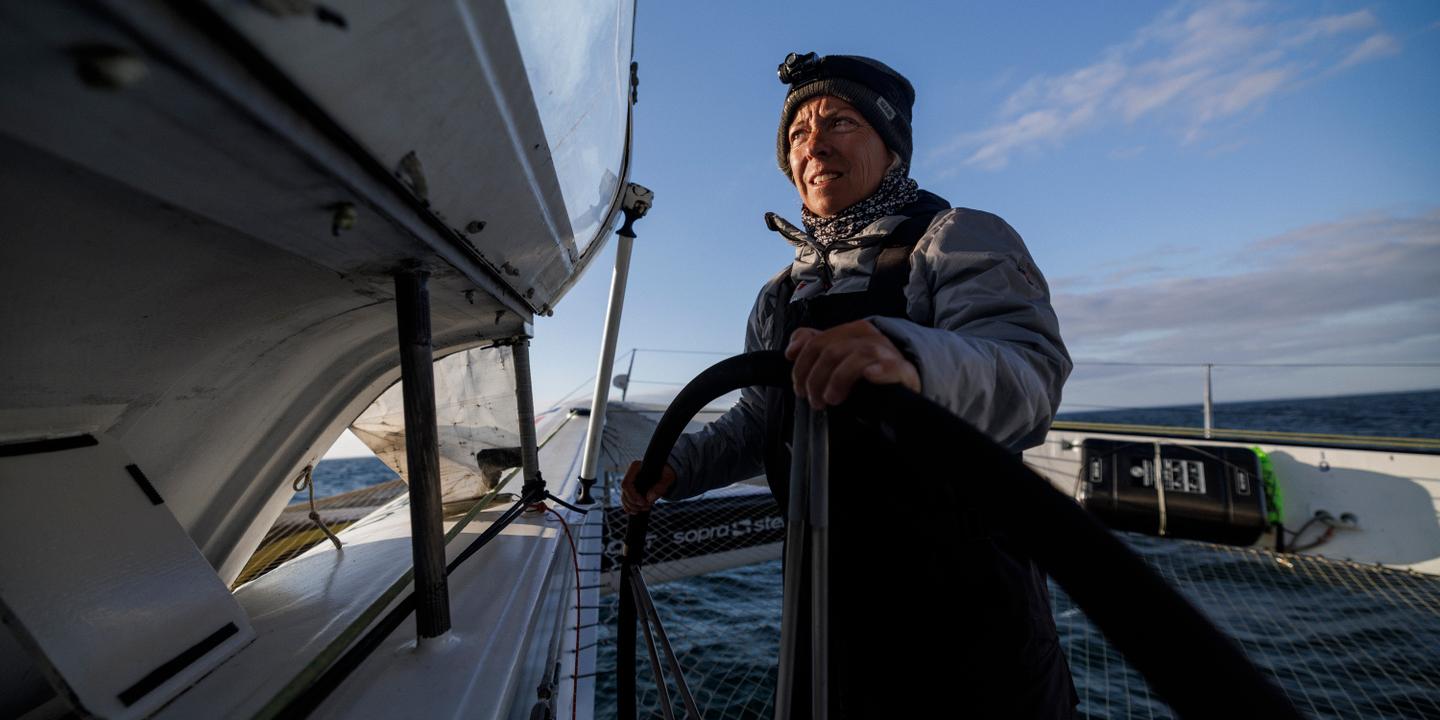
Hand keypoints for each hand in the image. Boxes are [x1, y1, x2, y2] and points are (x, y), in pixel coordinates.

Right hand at [620, 460, 676, 513]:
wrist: (665, 474)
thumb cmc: (666, 473)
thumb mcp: (667, 477)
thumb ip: (660, 487)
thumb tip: (649, 499)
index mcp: (636, 467)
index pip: (626, 483)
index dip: (633, 496)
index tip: (644, 502)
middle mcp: (630, 475)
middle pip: (624, 492)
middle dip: (634, 504)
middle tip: (647, 506)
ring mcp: (629, 483)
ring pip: (624, 498)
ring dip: (633, 507)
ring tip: (646, 508)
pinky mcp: (630, 491)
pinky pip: (625, 502)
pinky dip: (630, 508)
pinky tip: (637, 511)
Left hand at [784, 320, 920, 409]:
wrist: (904, 389)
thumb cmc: (866, 376)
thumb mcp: (839, 360)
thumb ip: (815, 348)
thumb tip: (792, 348)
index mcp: (852, 331)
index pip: (818, 341)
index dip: (802, 362)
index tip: (797, 384)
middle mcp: (869, 337)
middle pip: (832, 351)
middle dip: (815, 378)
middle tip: (813, 400)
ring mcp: (887, 352)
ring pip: (855, 357)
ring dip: (837, 380)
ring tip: (831, 400)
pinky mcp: (904, 370)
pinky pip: (890, 366)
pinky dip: (879, 371)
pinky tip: (869, 376)